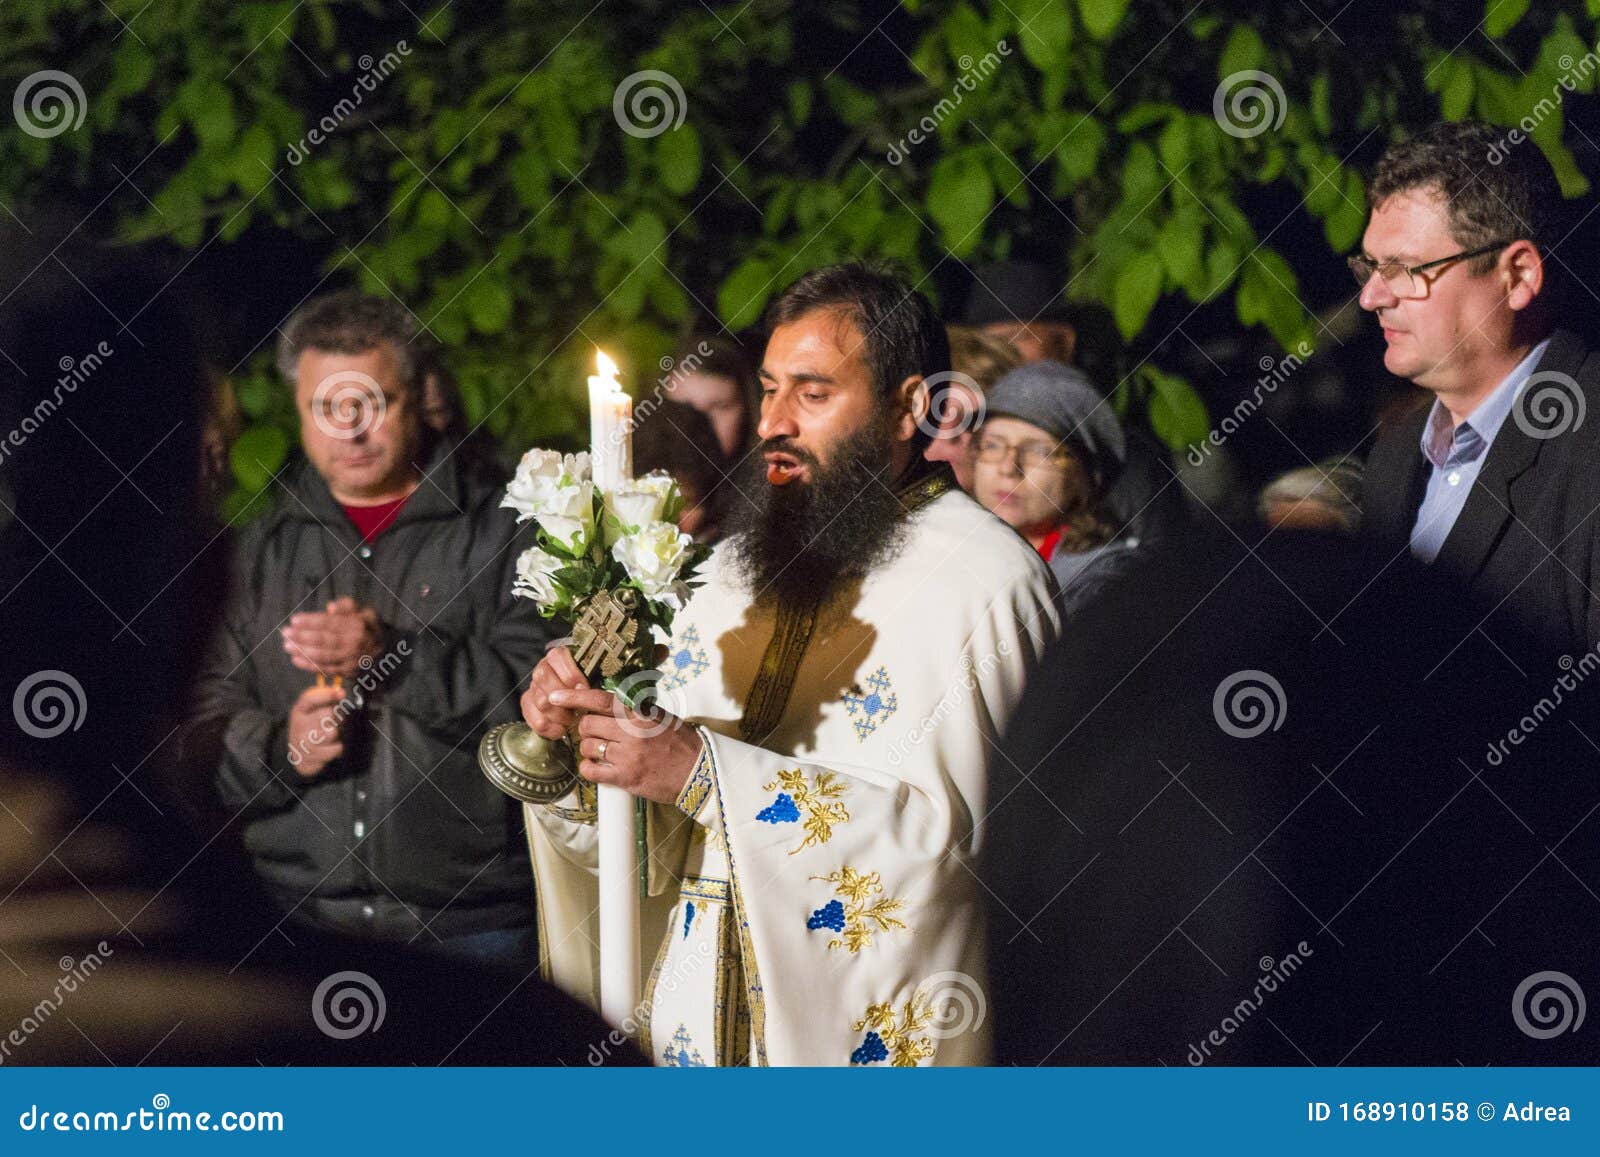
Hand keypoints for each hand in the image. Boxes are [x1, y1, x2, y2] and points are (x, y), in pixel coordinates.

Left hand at [282, 597, 381, 677]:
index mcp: (359, 625)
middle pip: (325, 640)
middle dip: (302, 637)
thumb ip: (346, 605)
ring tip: (287, 646)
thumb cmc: (365, 625)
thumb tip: (330, 607)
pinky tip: (295, 659)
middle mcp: (356, 644)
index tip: (294, 619)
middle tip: (285, 633)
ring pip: (324, 656)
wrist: (384, 649)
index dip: (311, 622)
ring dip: (303, 652)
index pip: (331, 623)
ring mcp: (352, 660)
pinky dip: (309, 666)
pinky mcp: (348, 672)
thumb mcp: (362, 610)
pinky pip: (326, 669)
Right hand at [287, 683, 347, 777]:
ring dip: (337, 735)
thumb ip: (328, 699)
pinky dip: (337, 749)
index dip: (326, 694)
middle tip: (335, 723)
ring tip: (332, 737)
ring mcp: (300, 743)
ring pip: (331, 732)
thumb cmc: (313, 729)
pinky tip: (331, 748)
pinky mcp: (307, 759)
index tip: (341, 693)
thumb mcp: (315, 711)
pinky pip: (334, 750)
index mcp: (298, 711)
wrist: (301, 756)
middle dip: (337, 718)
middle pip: (327, 714)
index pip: (309, 698)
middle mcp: (297, 726)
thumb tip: (340, 692)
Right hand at [519, 645, 590, 739]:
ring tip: (571, 721)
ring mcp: (533, 687)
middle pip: (543, 677)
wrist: (579, 705)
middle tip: (578, 708)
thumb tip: (588, 691)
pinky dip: (548, 728)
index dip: (571, 674)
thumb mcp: (595, 678)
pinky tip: (560, 730)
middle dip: (563, 697)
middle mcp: (543, 668)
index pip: (557, 657)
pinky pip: (534, 717)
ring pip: (540, 700)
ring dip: (558, 715)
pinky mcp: (528, 705)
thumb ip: (592, 679)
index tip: (584, 689)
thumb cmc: (590, 689)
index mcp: (558, 656)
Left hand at [551, 687, 702, 805]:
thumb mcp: (660, 717)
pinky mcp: (625, 778)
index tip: (556, 695)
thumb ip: (633, 710)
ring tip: (601, 750)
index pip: (600, 700)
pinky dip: (589, 768)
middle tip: (593, 732)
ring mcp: (627, 757)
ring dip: (588, 749)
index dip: (574, 696)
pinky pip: (592, 771)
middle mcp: (632, 733)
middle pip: (587, 725)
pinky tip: (597, 766)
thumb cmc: (680, 743)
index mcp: (640, 714)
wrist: (699, 771)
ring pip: (587, 747)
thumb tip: (607, 703)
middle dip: (585, 728)